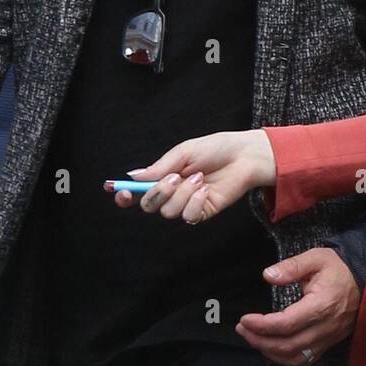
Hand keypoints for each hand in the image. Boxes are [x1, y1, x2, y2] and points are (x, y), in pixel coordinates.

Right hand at [113, 129, 275, 222]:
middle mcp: (172, 192)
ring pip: (168, 212)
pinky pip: (189, 217)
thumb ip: (159, 167)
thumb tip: (132, 177)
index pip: (138, 192)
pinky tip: (205, 189)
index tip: (122, 193)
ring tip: (199, 177)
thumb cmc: (214, 149)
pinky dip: (195, 202)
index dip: (126, 196)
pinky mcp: (202, 212)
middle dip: (158, 193)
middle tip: (175, 177)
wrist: (243, 156)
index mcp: (164, 175)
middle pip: (149, 206)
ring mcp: (186, 203)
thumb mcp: (184, 152)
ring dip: (182, 194)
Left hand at [235, 248, 359, 365]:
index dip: (262, 325)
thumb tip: (268, 275)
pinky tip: (272, 347)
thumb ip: (291, 267)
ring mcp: (330, 338)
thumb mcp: (316, 258)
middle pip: (288, 345)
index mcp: (322, 305)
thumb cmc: (339, 267)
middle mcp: (327, 326)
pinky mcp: (330, 342)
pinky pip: (305, 359)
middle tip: (242, 328)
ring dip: (270, 352)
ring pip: (296, 357)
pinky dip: (285, 358)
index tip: (244, 319)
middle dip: (260, 340)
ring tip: (253, 338)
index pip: (287, 324)